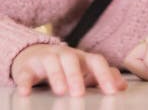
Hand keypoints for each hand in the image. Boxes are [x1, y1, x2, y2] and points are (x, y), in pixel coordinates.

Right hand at [11, 43, 127, 96]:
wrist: (33, 54)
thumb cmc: (65, 65)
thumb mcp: (85, 69)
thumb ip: (103, 76)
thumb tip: (123, 86)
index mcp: (81, 57)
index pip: (95, 61)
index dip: (104, 75)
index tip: (111, 92)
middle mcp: (64, 54)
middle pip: (71, 59)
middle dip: (76, 75)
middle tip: (79, 93)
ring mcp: (44, 58)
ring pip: (50, 62)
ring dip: (56, 75)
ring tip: (60, 91)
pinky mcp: (26, 66)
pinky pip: (25, 72)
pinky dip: (25, 82)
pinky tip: (25, 92)